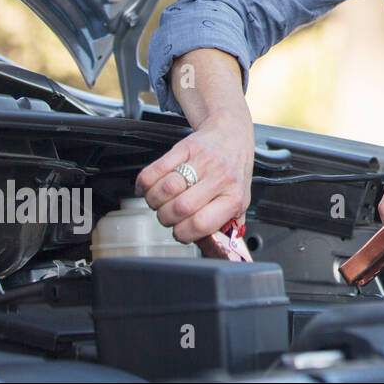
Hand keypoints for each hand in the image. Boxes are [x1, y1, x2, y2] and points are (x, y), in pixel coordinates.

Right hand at [136, 110, 253, 243]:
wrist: (232, 135)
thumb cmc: (233, 172)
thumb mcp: (239, 200)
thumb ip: (226, 224)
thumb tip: (212, 248)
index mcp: (235, 197)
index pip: (202, 224)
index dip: (183, 233)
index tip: (179, 231)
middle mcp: (221, 178)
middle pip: (180, 208)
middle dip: (166, 218)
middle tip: (168, 215)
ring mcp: (203, 161)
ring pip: (166, 189)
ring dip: (154, 201)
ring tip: (160, 200)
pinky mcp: (186, 147)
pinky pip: (155, 169)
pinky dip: (145, 183)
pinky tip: (150, 186)